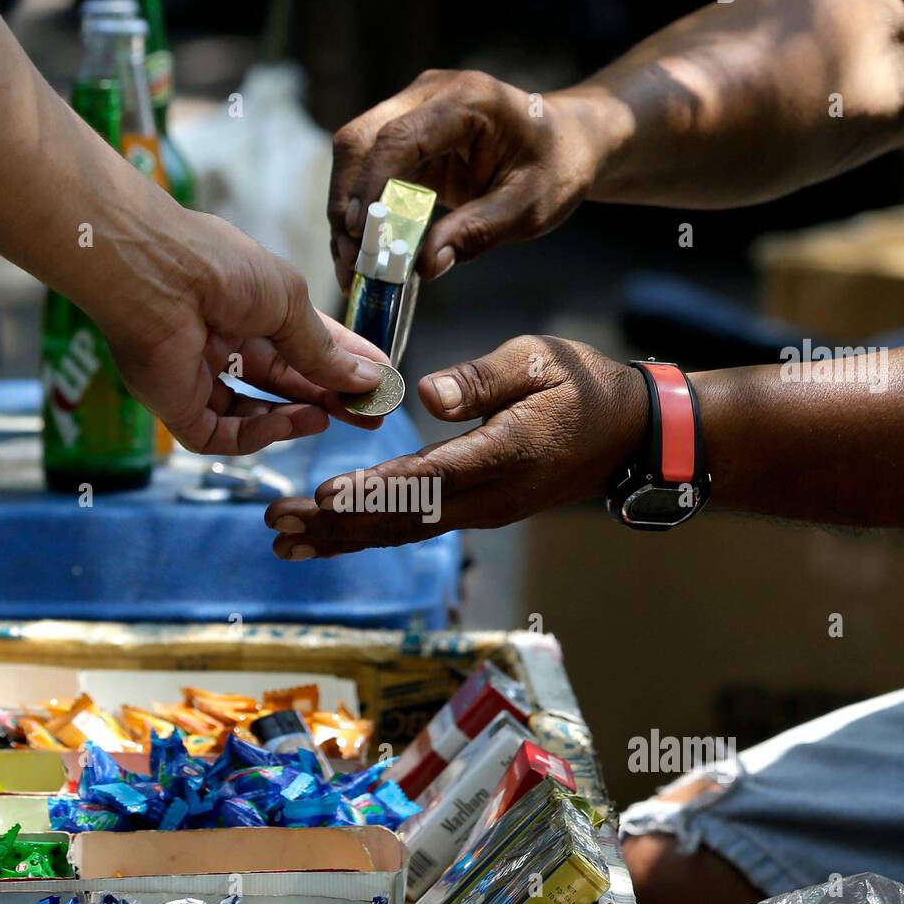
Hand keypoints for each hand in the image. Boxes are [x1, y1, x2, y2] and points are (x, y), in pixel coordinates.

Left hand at [94, 207, 387, 453]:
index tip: (380, 381)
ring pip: (251, 413)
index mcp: (248, 305)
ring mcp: (197, 375)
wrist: (154, 273)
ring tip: (330, 416)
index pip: (303, 343)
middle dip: (326, 396)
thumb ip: (324, 350)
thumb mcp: (290, 303)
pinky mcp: (177, 406)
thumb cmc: (220, 268)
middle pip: (282, 381)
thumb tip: (368, 379)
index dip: (342, 363)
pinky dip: (256, 435)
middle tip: (369, 415)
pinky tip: (287, 424)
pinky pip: (220, 435)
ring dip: (293, 418)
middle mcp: (222, 339)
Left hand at [264, 336, 649, 557]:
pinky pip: (416, 526)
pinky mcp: (478, 511)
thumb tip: (428, 393)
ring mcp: (484, 511)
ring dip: (343, 537)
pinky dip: (369, 532)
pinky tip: (332, 535)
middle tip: (276, 524)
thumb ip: (483, 379)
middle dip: (336, 524)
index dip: (374, 490)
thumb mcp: (538, 361)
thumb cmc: (582, 385)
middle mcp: (489, 496)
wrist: (627, 433)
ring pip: (404, 530)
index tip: (324, 496)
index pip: (429, 477)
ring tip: (285, 542)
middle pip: (402, 518)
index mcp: (504, 454)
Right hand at [328, 70, 601, 288]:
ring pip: (355, 156)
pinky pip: (368, 171)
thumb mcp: (528, 207)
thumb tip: (422, 265)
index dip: (370, 185)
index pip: (398, 137)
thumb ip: (476, 232)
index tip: (359, 233)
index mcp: (466, 100)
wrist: (566, 141)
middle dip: (346, 202)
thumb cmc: (555, 168)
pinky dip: (362, 213)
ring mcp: (411, 110)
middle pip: (360, 139)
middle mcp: (429, 94)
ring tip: (353, 267)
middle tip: (350, 260)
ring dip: (347, 212)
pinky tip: (364, 253)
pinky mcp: (405, 136)